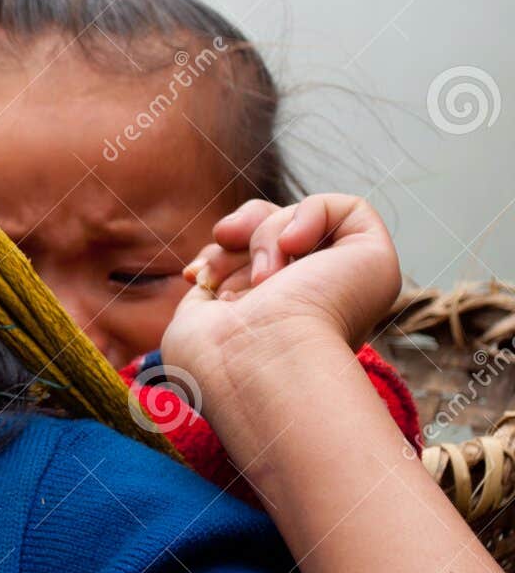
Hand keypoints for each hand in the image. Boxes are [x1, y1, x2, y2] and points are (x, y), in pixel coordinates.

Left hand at [161, 194, 402, 381]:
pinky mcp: (375, 262)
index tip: (197, 276)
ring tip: (263, 278)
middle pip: (275, 232)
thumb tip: (225, 242)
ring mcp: (350, 284)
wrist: (255, 366)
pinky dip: (308, 214)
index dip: (221, 252)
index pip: (251, 259)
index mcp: (281, 322)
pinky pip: (348, 207)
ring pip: (300, 220)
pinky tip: (292, 246)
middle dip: (240, 233)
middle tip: (223, 243)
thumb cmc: (216, 358)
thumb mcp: (199, 313)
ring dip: (265, 235)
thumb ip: (218, 275)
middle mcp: (319, 304)